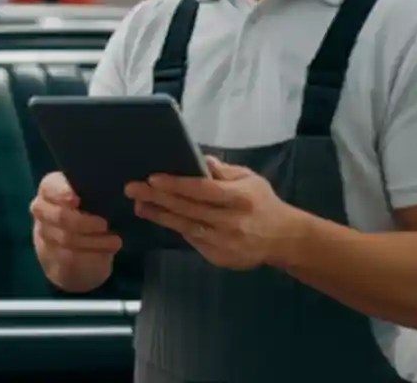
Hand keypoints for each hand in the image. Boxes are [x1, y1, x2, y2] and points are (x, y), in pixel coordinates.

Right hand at [30, 172, 122, 290]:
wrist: (80, 246)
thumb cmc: (91, 212)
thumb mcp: (94, 197)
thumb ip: (98, 190)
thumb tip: (121, 188)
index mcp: (50, 189)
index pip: (50, 187)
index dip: (62, 192)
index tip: (77, 200)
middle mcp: (42, 210)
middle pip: (60, 216)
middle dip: (85, 222)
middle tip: (105, 225)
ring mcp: (43, 236)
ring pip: (66, 240)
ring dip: (94, 241)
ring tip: (116, 241)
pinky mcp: (51, 260)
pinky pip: (69, 259)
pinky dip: (90, 257)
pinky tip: (106, 254)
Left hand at [125, 156, 304, 270]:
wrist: (283, 239)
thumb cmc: (263, 203)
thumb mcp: (249, 179)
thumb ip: (223, 171)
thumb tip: (197, 158)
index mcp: (239, 198)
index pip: (202, 190)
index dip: (176, 185)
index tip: (153, 178)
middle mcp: (230, 222)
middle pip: (187, 209)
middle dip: (157, 198)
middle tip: (133, 189)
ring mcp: (224, 243)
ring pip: (185, 227)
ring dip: (159, 215)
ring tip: (139, 205)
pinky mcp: (219, 257)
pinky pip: (192, 239)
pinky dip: (176, 227)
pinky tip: (160, 217)